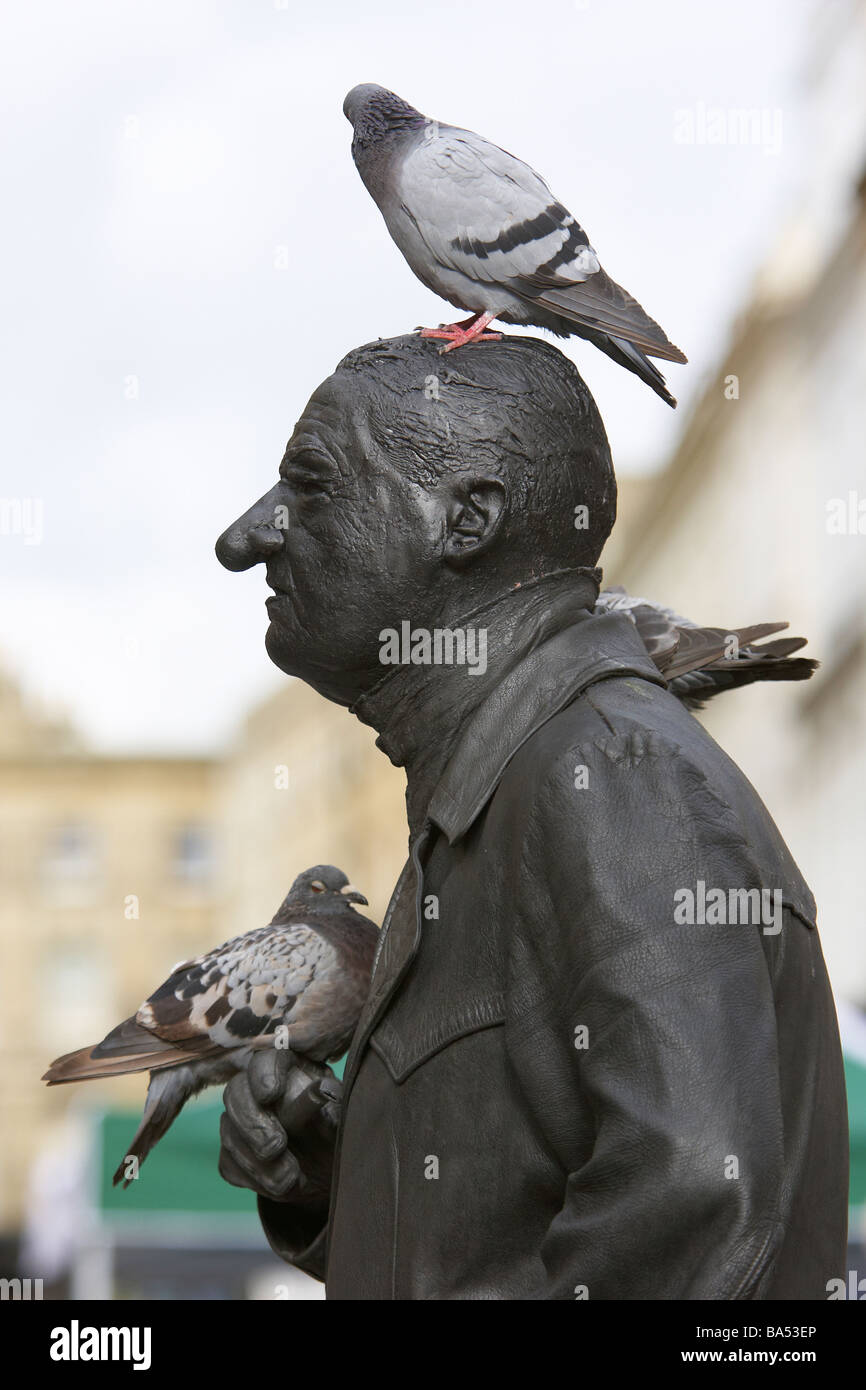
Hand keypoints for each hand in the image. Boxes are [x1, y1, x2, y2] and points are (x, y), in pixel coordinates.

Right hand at [219, 1047, 340, 1205]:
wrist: (329, 1170)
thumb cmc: (337, 1131)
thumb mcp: (339, 1117)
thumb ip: (328, 1104)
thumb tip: (322, 1090)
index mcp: (288, 1067)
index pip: (265, 1059)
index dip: (263, 1074)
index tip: (271, 1094)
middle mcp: (256, 1087)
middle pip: (235, 1092)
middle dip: (252, 1122)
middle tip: (276, 1147)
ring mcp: (240, 1120)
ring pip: (228, 1132)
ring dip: (255, 1159)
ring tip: (290, 1178)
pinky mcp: (232, 1152)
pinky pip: (228, 1163)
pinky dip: (252, 1178)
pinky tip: (280, 1186)